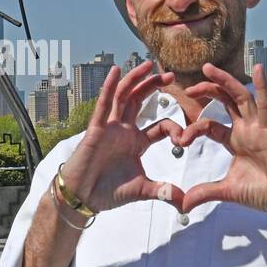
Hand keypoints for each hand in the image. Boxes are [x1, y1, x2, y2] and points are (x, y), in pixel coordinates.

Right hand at [59, 60, 185, 214]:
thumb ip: (163, 192)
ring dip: (135, 79)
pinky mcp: (95, 129)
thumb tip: (184, 203)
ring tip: (148, 64)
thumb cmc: (108, 192)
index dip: (175, 128)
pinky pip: (102, 105)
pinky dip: (109, 87)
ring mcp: (109, 127)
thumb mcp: (142, 190)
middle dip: (154, 86)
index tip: (185, 139)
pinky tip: (115, 71)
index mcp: (137, 142)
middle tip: (171, 75)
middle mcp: (124, 130)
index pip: (160, 126)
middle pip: (140, 101)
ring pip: (123, 96)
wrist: (82, 198)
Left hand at [172, 62, 266, 217]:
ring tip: (208, 68)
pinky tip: (258, 68)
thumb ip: (205, 193)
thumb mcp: (228, 191)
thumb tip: (183, 204)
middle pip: (224, 101)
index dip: (193, 129)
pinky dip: (262, 86)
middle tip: (188, 86)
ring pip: (240, 97)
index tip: (180, 139)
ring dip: (225, 81)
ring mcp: (258, 127)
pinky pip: (266, 104)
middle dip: (207, 91)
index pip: (209, 125)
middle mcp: (246, 129)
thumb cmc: (264, 192)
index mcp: (234, 140)